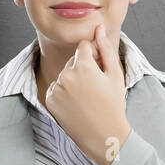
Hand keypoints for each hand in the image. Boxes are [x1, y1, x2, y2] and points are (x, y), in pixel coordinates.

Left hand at [43, 23, 131, 164]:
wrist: (103, 136)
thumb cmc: (113, 104)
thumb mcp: (115, 74)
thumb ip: (105, 49)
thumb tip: (98, 28)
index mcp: (83, 66)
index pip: (84, 47)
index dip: (94, 56)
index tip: (100, 70)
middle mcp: (66, 75)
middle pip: (73, 60)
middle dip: (83, 68)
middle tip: (96, 87)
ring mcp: (56, 88)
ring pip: (65, 74)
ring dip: (73, 80)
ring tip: (87, 97)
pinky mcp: (49, 100)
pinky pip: (56, 87)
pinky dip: (64, 92)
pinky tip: (76, 104)